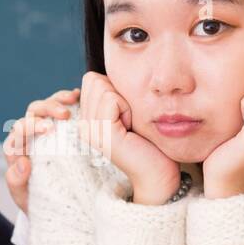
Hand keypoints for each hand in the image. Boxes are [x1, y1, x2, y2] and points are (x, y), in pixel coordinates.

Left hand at [3, 86, 81, 213]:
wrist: (53, 205)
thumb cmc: (35, 200)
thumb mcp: (23, 196)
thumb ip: (16, 181)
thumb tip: (23, 162)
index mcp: (17, 147)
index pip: (20, 129)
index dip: (32, 125)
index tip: (49, 129)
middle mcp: (29, 133)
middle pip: (33, 111)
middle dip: (48, 108)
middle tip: (64, 114)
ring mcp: (45, 127)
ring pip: (47, 105)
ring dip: (59, 99)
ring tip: (74, 97)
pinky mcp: (61, 126)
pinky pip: (63, 108)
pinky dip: (71, 100)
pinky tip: (80, 97)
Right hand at [77, 71, 179, 204]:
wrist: (159, 173)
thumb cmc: (151, 142)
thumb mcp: (129, 111)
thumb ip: (116, 93)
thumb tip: (111, 71)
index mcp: (88, 119)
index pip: (91, 79)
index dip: (115, 88)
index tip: (127, 113)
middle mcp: (84, 125)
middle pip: (94, 80)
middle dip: (118, 92)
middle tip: (130, 118)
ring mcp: (90, 131)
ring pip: (102, 87)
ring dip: (125, 100)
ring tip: (131, 124)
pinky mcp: (102, 134)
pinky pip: (110, 99)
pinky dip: (127, 107)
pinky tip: (132, 127)